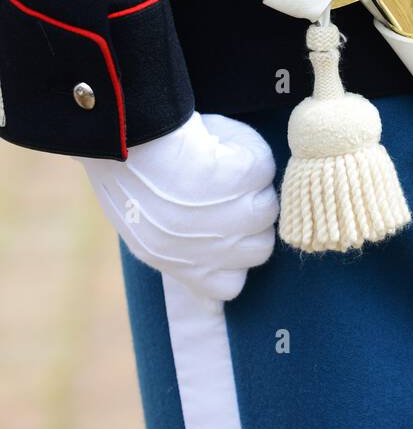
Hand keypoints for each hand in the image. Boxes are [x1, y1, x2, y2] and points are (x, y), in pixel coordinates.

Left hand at [80, 111, 277, 302]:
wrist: (129, 143)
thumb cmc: (130, 175)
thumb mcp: (147, 226)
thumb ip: (182, 242)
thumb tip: (211, 237)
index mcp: (180, 263)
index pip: (230, 285)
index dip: (232, 257)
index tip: (221, 230)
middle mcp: (213, 249)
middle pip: (260, 248)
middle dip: (248, 218)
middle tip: (221, 190)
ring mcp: (236, 217)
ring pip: (268, 207)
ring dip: (249, 184)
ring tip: (216, 164)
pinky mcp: (249, 179)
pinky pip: (263, 167)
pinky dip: (246, 150)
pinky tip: (217, 145)